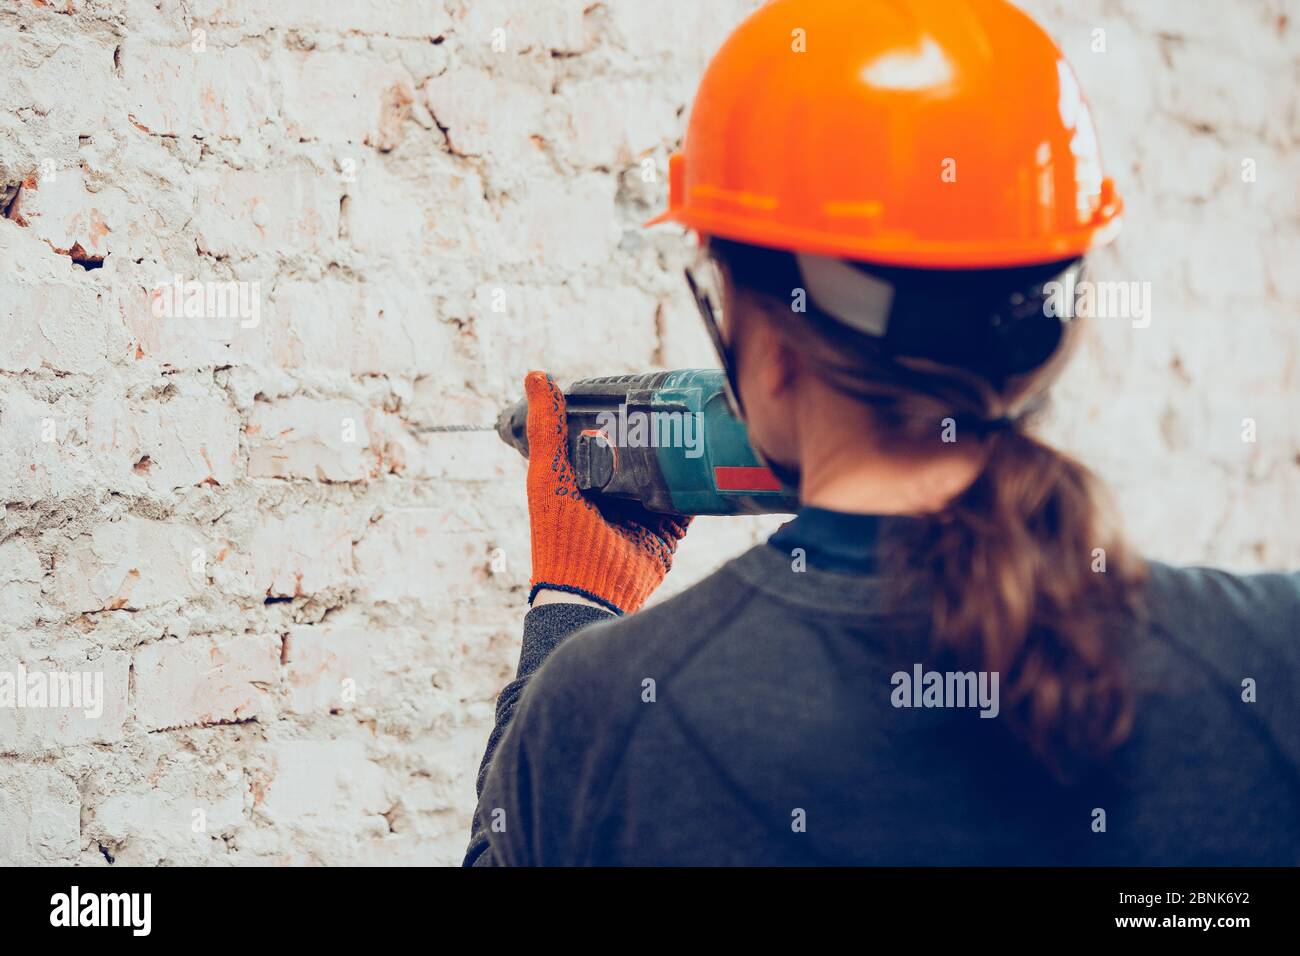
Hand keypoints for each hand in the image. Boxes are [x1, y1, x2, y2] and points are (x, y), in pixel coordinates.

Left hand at [523, 371, 690, 614]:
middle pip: (641, 452)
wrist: (590, 591)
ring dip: (681, 455)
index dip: (616, 413)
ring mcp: (644, 511)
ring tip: (697, 425)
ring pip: (668, 474)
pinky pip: (688, 501)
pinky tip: (709, 461)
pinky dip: (697, 485)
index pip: (604, 435)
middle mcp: (614, 492)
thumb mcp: (547, 474)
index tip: (634, 385)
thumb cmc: (559, 535)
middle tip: (675, 401)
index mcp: (583, 477)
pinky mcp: (668, 529)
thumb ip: (545, 429)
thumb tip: (537, 375)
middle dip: (656, 431)